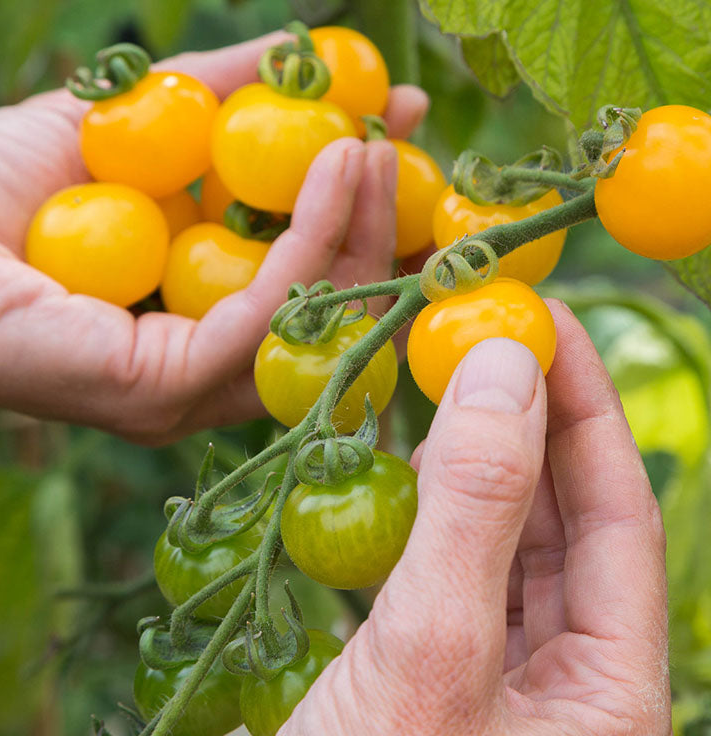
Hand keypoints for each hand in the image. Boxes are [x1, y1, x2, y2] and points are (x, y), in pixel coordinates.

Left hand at [0, 33, 427, 442]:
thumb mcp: (128, 120)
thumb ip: (219, 94)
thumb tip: (309, 56)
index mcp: (201, 316)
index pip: (316, 281)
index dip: (365, 215)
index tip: (397, 141)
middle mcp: (211, 365)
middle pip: (334, 309)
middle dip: (379, 226)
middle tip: (400, 144)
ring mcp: (196, 385)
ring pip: (321, 316)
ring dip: (361, 225)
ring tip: (375, 143)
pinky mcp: (171, 386)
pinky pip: (273, 309)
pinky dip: (316, 234)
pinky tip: (337, 162)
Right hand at [284, 302, 669, 735]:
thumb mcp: (433, 650)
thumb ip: (478, 506)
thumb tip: (504, 364)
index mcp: (610, 693)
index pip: (619, 516)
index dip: (586, 410)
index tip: (548, 324)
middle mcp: (561, 679)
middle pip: (561, 519)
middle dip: (529, 420)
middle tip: (490, 331)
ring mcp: (488, 672)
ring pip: (497, 537)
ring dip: (472, 455)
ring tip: (443, 374)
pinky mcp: (423, 666)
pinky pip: (439, 563)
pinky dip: (420, 502)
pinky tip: (397, 454)